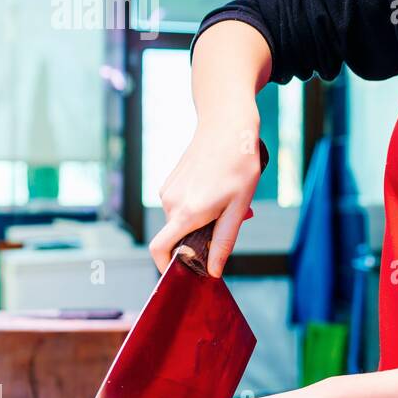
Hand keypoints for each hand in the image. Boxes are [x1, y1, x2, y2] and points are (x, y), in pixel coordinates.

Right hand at [150, 112, 262, 277]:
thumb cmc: (238, 165)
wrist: (226, 125)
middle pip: (178, 236)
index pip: (159, 249)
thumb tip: (213, 271)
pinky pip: (182, 204)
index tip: (185, 273)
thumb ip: (224, 241)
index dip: (167, 267)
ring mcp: (167, 190)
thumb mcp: (238, 207)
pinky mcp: (171, 181)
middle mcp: (169, 202)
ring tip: (229, 200)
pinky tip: (219, 188)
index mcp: (185, 213)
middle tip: (232, 220)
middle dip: (201, 238)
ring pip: (183, 219)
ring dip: (204, 219)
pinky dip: (199, 206)